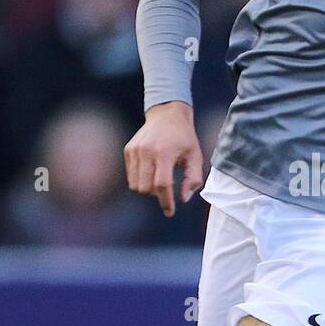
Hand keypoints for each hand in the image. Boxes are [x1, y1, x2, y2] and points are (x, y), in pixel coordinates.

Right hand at [124, 102, 202, 216]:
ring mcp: (135, 150)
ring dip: (148, 189)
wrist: (167, 114)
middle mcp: (146, 151)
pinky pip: (131, 176)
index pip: (162, 185)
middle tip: (168, 188)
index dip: (166, 201)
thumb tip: (183, 199)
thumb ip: (193, 179)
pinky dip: (141, 180)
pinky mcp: (128, 150)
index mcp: (164, 152)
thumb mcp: (196, 156)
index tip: (170, 212)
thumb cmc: (184, 137)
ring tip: (160, 179)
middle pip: (146, 188)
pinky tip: (152, 171)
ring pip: (135, 185)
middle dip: (157, 195)